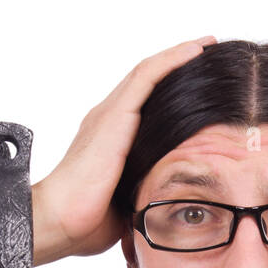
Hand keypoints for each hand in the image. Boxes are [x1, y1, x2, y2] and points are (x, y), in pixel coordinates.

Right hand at [31, 36, 217, 264]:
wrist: (59, 222)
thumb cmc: (85, 222)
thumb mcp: (127, 205)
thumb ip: (146, 193)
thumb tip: (169, 205)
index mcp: (110, 140)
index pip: (144, 105)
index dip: (169, 90)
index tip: (199, 84)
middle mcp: (107, 120)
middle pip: (147, 81)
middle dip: (178, 65)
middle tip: (208, 53)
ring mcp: (109, 115)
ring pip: (149, 72)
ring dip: (180, 55)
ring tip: (207, 44)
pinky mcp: (114, 115)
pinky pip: (147, 77)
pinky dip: (172, 61)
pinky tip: (196, 51)